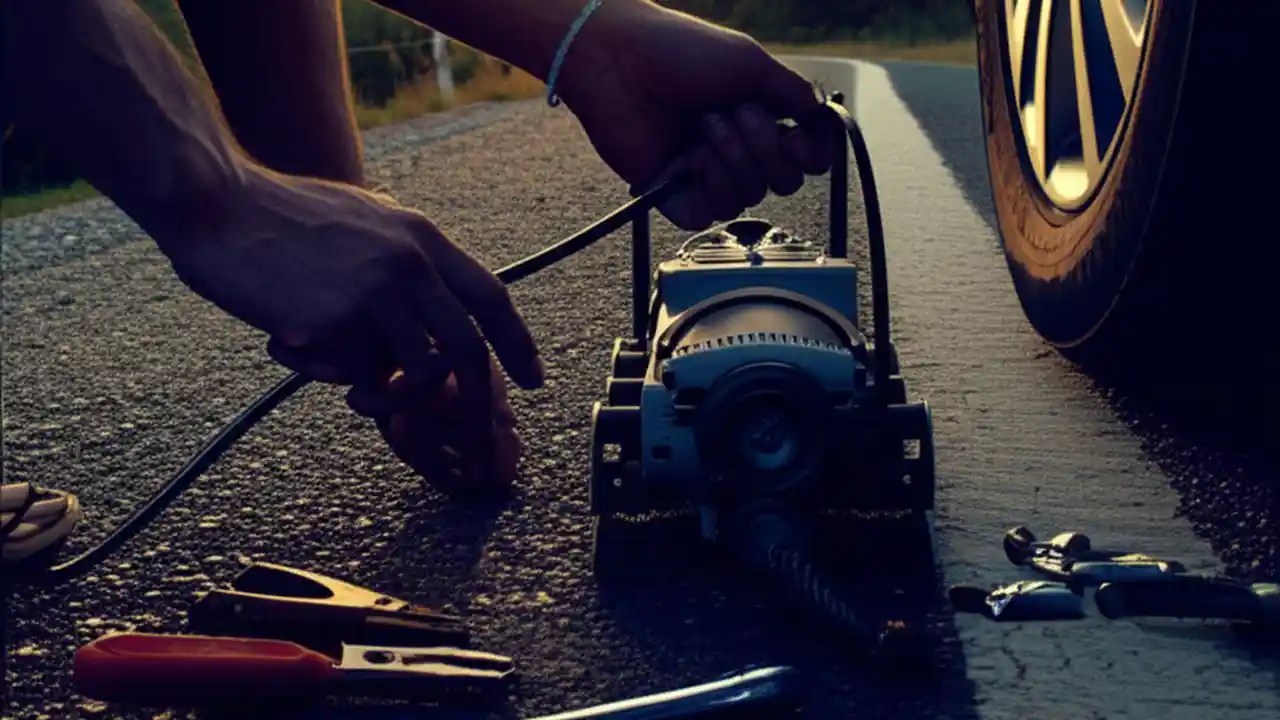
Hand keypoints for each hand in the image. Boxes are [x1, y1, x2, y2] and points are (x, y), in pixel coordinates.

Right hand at [158, 164, 542, 485]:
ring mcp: (378, 291)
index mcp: (420, 236)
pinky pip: (355, 374)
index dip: (517, 341)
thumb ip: (400, 257)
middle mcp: (410, 262)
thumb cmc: (278, 217)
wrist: (217, 205)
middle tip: (476, 443)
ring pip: (416, 372)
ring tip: (353, 394)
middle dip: (477, 403)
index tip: (535, 378)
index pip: (490, 295)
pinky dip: (329, 376)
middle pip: (467, 347)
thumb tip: (427, 302)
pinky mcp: (339, 319)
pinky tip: (291, 345)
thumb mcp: (363, 220)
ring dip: (389, 397)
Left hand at [556, 1, 833, 229]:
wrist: (620, 62)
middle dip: (765, 148)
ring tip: (702, 126)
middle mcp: (736, 147)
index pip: (805, 157)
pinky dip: (710, 186)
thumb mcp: (752, 64)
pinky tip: (691, 159)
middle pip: (784, 181)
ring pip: (750, 196)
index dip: (811, 155)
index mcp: (759, 115)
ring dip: (733, 159)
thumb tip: (821, 122)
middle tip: (732, 113)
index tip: (801, 140)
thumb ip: (794, 96)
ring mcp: (705, 172)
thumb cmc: (682, 52)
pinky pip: (714, 214)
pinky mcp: (675, 194)